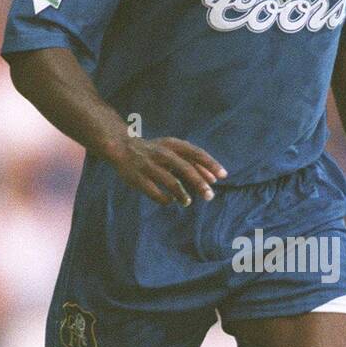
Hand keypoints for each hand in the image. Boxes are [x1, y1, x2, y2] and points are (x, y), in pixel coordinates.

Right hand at [109, 133, 226, 205]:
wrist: (122, 146)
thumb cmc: (156, 151)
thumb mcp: (173, 150)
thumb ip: (193, 163)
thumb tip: (214, 180)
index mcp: (172, 144)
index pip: (196, 153)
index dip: (210, 164)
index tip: (223, 176)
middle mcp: (162, 153)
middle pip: (185, 168)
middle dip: (199, 183)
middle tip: (210, 196)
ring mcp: (149, 165)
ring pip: (170, 182)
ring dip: (182, 194)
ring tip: (187, 202)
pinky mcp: (137, 178)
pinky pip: (155, 192)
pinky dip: (165, 199)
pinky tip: (170, 201)